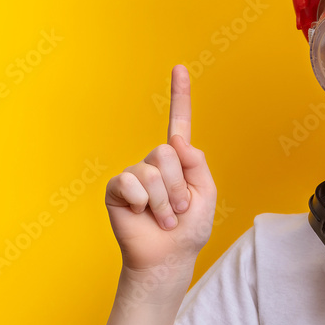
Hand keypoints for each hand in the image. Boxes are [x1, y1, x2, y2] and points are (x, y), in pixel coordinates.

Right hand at [104, 65, 217, 273]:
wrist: (168, 256)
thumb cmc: (189, 228)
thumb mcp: (206, 193)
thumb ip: (197, 163)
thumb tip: (176, 141)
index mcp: (179, 161)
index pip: (179, 122)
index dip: (180, 95)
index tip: (180, 67)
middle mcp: (155, 162)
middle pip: (167, 153)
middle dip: (178, 187)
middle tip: (178, 210)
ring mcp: (135, 174)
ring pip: (152, 170)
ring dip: (164, 201)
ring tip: (164, 218)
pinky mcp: (117, 188)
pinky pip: (131, 182)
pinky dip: (143, 203)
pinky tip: (141, 214)